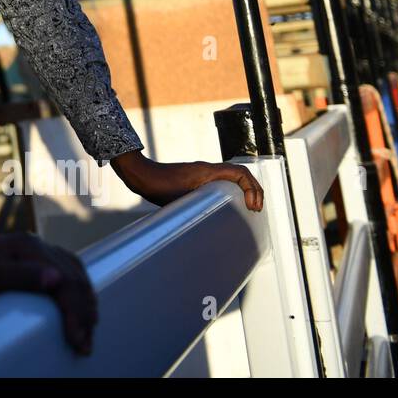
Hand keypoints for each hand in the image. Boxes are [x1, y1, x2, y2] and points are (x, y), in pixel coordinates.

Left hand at [0, 232, 95, 354]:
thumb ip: (19, 276)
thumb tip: (55, 279)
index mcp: (30, 246)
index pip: (65, 280)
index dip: (74, 310)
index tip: (75, 338)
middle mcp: (43, 245)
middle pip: (75, 280)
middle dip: (83, 315)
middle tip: (84, 346)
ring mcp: (48, 250)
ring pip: (79, 278)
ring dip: (87, 308)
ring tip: (87, 336)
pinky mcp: (50, 258)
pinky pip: (76, 275)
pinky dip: (83, 296)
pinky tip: (85, 314)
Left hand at [110, 151, 262, 210]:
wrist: (140, 174)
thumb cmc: (157, 185)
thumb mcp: (180, 198)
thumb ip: (196, 207)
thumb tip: (212, 227)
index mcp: (208, 171)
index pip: (240, 173)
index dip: (252, 189)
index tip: (252, 207)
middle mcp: (208, 170)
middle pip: (241, 174)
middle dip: (254, 190)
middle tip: (256, 209)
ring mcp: (202, 173)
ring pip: (232, 177)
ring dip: (244, 189)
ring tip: (249, 208)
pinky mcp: (197, 178)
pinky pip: (222, 181)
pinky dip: (232, 190)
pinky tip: (229, 205)